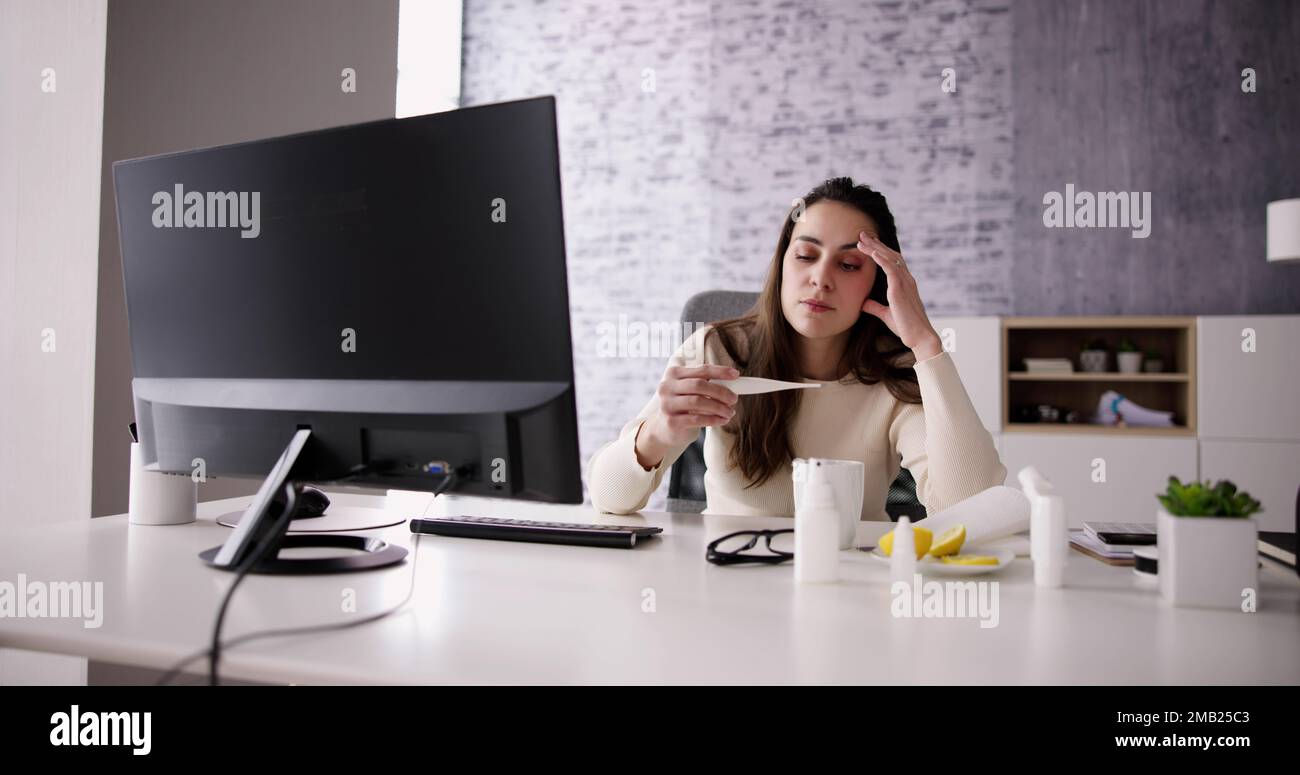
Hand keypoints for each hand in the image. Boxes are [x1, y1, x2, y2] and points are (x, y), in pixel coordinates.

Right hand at [635, 364, 738, 469]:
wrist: (664, 429)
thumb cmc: (683, 407)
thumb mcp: (691, 392)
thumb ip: (707, 384)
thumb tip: (735, 383)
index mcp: (674, 374)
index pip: (701, 369)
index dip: (720, 371)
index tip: (736, 375)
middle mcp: (667, 387)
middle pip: (699, 385)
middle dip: (721, 391)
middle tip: (734, 399)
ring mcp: (667, 404)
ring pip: (698, 402)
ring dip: (719, 407)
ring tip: (730, 412)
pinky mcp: (671, 422)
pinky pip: (696, 419)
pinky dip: (713, 419)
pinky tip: (722, 420)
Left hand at [857, 232, 941, 360]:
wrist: (920, 338)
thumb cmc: (906, 328)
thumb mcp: (886, 315)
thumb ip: (875, 307)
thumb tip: (864, 303)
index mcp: (905, 284)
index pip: (892, 262)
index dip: (880, 251)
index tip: (868, 244)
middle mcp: (907, 280)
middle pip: (891, 255)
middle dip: (876, 244)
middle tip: (862, 235)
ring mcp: (905, 283)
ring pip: (890, 259)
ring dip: (875, 248)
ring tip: (861, 240)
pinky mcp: (901, 289)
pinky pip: (892, 269)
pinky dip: (882, 259)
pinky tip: (873, 252)